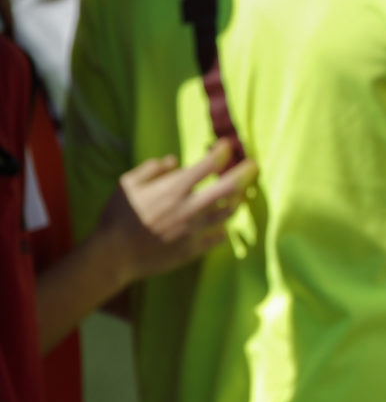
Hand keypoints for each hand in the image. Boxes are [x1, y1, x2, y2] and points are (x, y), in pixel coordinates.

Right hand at [97, 140, 256, 287]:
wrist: (114, 255)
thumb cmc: (117, 216)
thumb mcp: (127, 183)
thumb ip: (152, 169)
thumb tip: (174, 160)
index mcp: (173, 189)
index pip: (209, 164)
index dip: (223, 152)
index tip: (228, 146)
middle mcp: (190, 207)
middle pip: (229, 187)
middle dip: (246, 173)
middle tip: (254, 166)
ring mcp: (195, 230)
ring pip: (228, 212)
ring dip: (237, 200)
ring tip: (241, 194)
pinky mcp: (194, 249)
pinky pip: (218, 237)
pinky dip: (223, 229)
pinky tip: (222, 225)